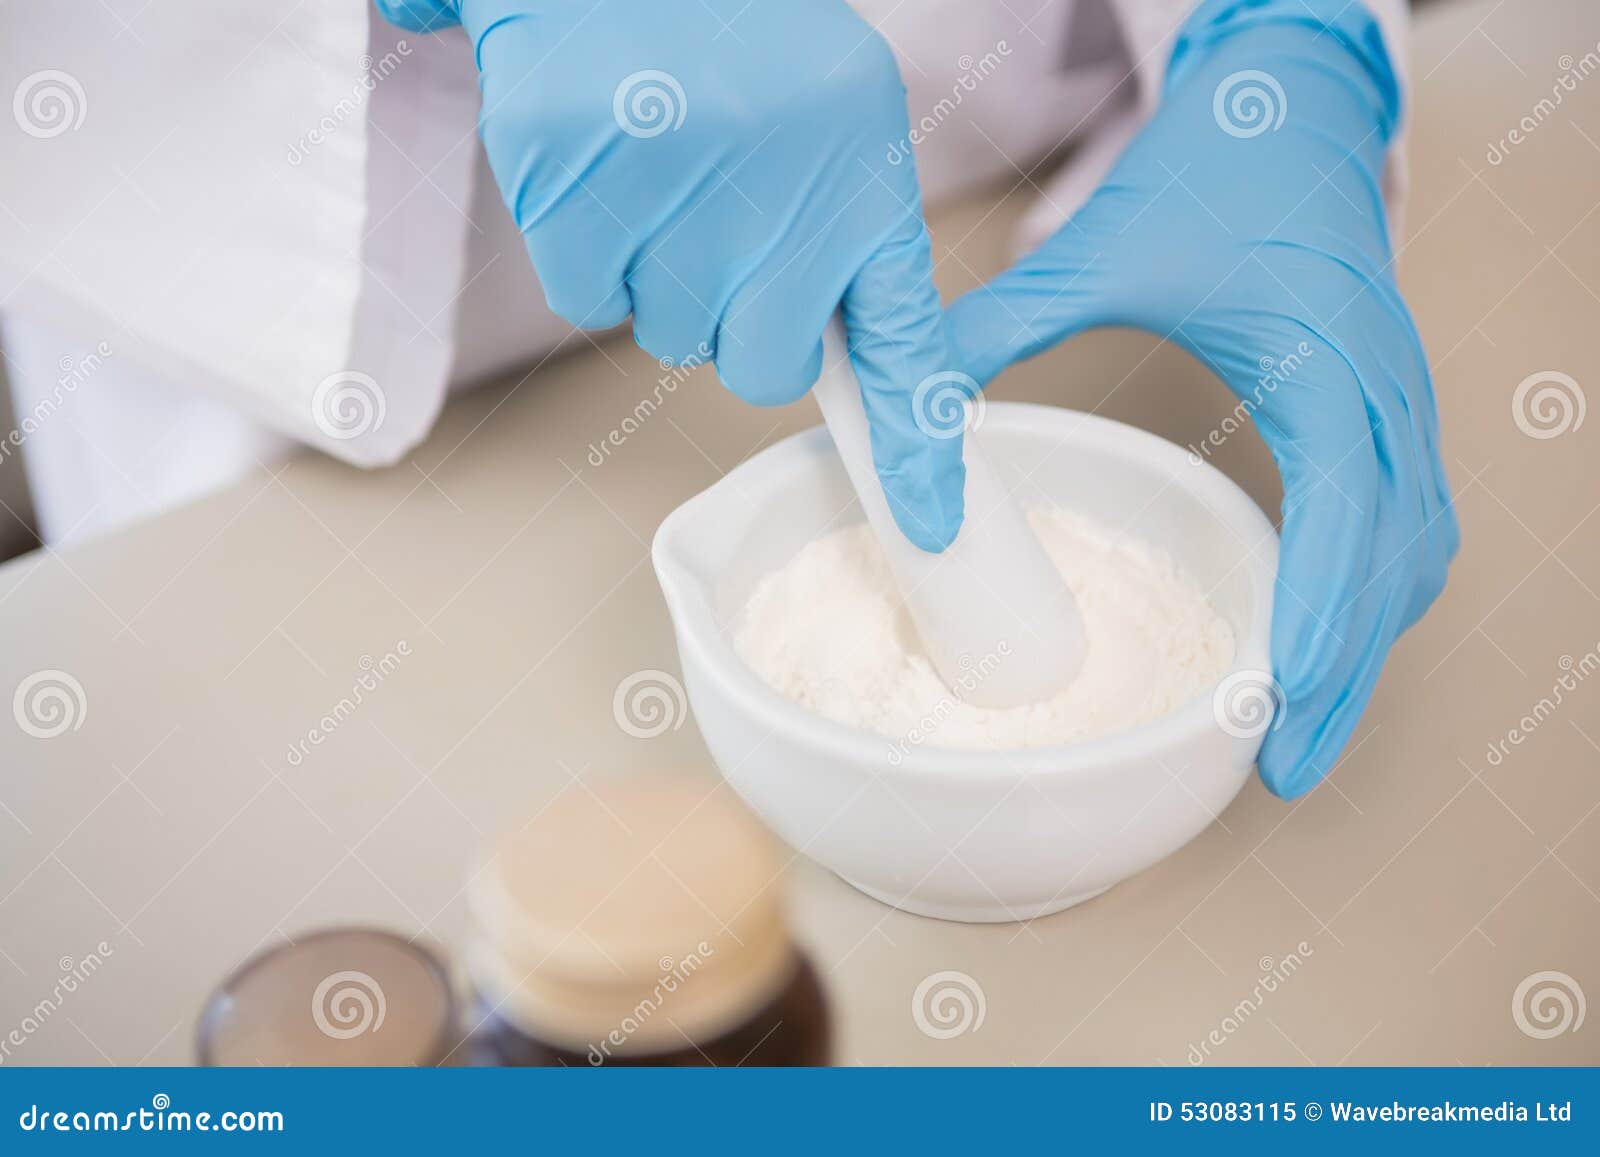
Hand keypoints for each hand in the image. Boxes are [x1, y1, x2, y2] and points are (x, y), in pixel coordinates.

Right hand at [374, 0, 962, 550]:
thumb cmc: (729, 44)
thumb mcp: (830, 117)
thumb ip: (843, 239)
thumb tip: (832, 374)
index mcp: (862, 164)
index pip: (902, 336)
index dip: (912, 440)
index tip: (928, 520)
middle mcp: (782, 180)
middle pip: (759, 365)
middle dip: (733, 321)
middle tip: (716, 226)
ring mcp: (677, 182)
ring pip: (669, 335)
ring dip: (657, 277)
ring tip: (658, 168)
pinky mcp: (578, 180)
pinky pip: (587, 301)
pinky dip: (586, 253)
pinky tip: (601, 167)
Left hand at [943, 0, 1457, 796]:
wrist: (1294, 114)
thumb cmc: (1218, 173)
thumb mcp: (1106, 247)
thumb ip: (1005, 323)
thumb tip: (913, 401)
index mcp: (1329, 360)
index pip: (1348, 505)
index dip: (1322, 607)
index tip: (1284, 692)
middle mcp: (1386, 394)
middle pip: (1393, 564)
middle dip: (1344, 672)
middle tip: (1282, 769)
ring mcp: (1402, 408)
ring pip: (1412, 557)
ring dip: (1365, 647)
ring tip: (1298, 734)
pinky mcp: (1392, 417)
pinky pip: (1410, 529)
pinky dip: (1376, 597)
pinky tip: (1330, 641)